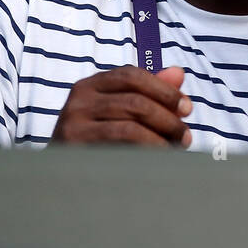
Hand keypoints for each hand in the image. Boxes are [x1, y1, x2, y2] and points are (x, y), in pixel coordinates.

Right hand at [51, 66, 191, 145]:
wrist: (60, 175)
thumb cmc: (98, 140)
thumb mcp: (122, 112)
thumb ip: (150, 92)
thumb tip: (179, 73)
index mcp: (91, 85)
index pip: (132, 75)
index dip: (164, 90)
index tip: (187, 108)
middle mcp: (79, 99)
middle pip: (135, 101)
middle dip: (168, 118)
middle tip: (186, 136)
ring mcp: (72, 123)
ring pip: (130, 125)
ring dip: (161, 137)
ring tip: (176, 148)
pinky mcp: (73, 147)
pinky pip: (118, 145)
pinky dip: (145, 149)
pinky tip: (158, 159)